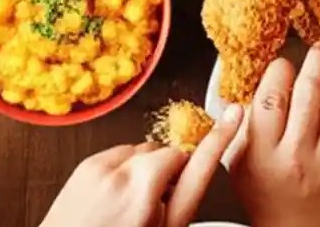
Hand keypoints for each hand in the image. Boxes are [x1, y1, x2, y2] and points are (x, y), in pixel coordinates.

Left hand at [41, 106, 242, 226]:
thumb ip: (180, 199)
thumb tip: (185, 173)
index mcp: (150, 201)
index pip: (194, 159)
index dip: (219, 137)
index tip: (233, 113)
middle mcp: (126, 179)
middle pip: (167, 154)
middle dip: (167, 171)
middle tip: (154, 207)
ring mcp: (102, 169)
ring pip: (142, 151)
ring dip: (144, 168)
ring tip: (129, 206)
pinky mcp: (85, 166)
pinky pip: (118, 153)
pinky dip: (122, 169)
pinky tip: (113, 198)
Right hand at [231, 46, 319, 226]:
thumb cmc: (265, 208)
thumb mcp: (240, 170)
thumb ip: (243, 132)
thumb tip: (249, 94)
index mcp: (262, 152)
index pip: (271, 94)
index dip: (280, 69)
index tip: (284, 63)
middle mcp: (296, 153)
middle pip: (310, 89)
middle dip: (319, 59)